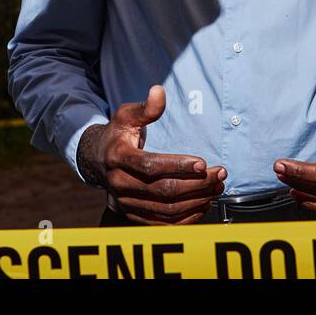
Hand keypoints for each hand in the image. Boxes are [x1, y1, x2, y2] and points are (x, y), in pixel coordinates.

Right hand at [76, 86, 226, 224]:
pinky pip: (163, 223)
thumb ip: (145, 107)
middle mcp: (119, 183)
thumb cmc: (118, 135)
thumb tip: (159, 91)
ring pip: (166, 209)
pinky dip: (186, 218)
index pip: (150, 166)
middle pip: (162, 190)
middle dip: (196, 184)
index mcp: (118, 157)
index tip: (202, 163)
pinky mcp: (133, 215)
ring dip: (196, 201)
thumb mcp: (126, 116)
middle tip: (219, 175)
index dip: (178, 166)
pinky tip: (203, 205)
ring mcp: (126, 202)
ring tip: (216, 188)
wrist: (96, 160)